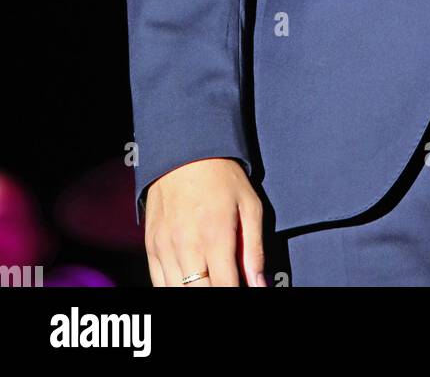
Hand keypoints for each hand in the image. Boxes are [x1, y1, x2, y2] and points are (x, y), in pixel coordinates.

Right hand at [143, 157, 266, 287]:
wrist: (184, 150)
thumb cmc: (222, 177)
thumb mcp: (250, 205)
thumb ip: (255, 250)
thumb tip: (260, 286)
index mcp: (216, 236)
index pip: (226, 288)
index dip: (237, 296)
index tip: (244, 292)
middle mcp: (187, 246)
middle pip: (200, 294)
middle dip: (216, 296)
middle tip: (226, 284)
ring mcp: (165, 247)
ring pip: (176, 293)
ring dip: (195, 292)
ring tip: (209, 283)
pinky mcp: (151, 245)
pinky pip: (158, 283)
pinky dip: (173, 289)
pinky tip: (187, 284)